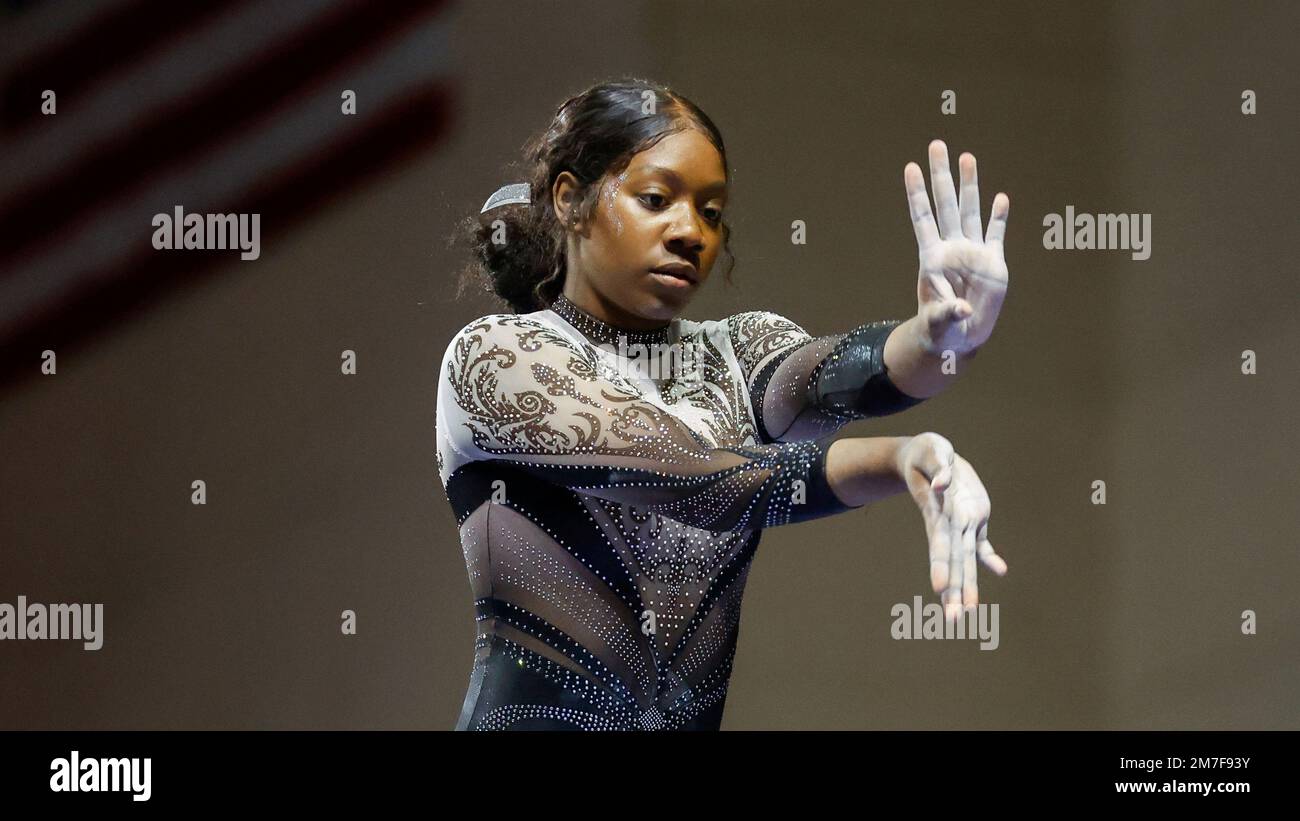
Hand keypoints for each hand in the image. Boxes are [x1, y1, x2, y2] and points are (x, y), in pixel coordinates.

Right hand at [895, 432, 1006, 619]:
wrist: (926, 455)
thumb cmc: (926, 451)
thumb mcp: (931, 451)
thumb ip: (939, 468)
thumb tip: (943, 484)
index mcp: (938, 511)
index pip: (940, 543)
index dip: (941, 566)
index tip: (939, 589)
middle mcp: (949, 523)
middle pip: (952, 561)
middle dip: (953, 589)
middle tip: (953, 619)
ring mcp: (962, 523)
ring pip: (965, 560)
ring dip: (966, 585)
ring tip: (967, 613)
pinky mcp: (974, 518)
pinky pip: (981, 544)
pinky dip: (989, 557)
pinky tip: (1000, 570)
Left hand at [904, 140, 1009, 354]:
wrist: (958, 338)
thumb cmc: (940, 330)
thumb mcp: (938, 324)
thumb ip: (947, 314)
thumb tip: (961, 309)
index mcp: (932, 258)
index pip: (923, 218)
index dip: (917, 193)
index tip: (910, 167)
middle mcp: (951, 248)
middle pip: (946, 204)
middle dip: (942, 175)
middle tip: (937, 145)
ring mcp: (972, 253)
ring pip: (970, 211)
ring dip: (970, 185)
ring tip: (967, 157)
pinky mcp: (993, 263)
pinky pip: (995, 235)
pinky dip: (998, 217)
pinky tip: (1000, 198)